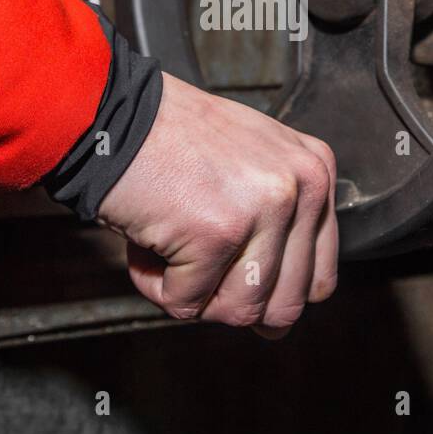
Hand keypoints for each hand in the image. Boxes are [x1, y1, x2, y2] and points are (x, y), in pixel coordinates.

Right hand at [99, 73, 338, 335]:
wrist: (113, 113)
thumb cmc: (169, 140)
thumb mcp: (250, 164)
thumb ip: (277, 228)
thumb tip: (275, 320)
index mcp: (315, 172)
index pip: (319, 280)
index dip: (270, 293)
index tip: (233, 274)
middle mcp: (302, 187)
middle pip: (284, 306)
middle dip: (231, 300)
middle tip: (195, 264)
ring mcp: (263, 210)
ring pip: (239, 312)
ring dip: (192, 294)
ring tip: (168, 245)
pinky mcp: (218, 233)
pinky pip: (187, 304)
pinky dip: (154, 284)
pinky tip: (145, 243)